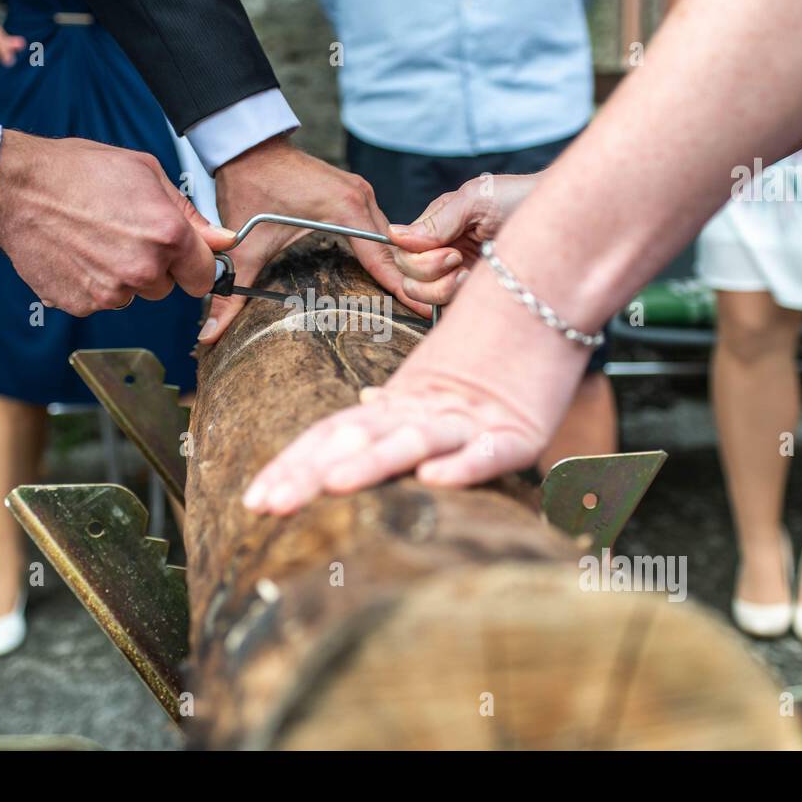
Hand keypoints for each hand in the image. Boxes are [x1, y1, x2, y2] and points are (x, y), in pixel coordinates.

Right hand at [0, 130, 235, 315]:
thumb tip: (224, 240)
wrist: (18, 188)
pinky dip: (92, 284)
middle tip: (123, 234)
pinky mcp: (82, 304)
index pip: (203, 277)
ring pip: (133, 295)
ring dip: (123, 276)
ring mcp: (111, 291)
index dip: (192, 265)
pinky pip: (101, 301)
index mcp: (168, 236)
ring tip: (96, 240)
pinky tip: (78, 253)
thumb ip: (189, 214)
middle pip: (166, 288)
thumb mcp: (146, 174)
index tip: (180, 256)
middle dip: (154, 267)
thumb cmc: (81, 172)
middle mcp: (143, 269)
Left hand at [199, 135, 428, 341]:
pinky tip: (388, 270)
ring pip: (388, 237)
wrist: (247, 147)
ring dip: (398, 263)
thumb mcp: (244, 248)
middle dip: (408, 279)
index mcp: (346, 210)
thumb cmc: (250, 188)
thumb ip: (231, 294)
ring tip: (413, 296)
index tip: (424, 309)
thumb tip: (211, 333)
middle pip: (393, 249)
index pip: (384, 259)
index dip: (403, 288)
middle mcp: (361, 198)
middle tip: (426, 310)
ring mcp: (361, 192)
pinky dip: (384, 248)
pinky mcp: (354, 192)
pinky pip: (377, 226)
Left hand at [242, 260, 592, 513]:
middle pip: (358, 439)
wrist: (546, 297)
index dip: (295, 464)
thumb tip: (362, 405)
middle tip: (267, 504)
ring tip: (333, 485)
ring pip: (412, 440)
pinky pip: (486, 452)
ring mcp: (468, 420)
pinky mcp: (518, 432)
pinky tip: (431, 480)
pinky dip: (462, 466)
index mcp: (399, 403)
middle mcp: (423, 411)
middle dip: (310, 472)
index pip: (334, 433)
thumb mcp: (437, 384)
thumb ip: (398, 404)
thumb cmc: (492, 352)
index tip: (255, 499)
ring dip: (371, 462)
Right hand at [387, 172, 540, 303]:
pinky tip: (476, 288)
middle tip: (461, 261)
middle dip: (430, 274)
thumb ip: (436, 221)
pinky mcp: (470, 294)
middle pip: (407, 277)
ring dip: (441, 291)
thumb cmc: (522, 200)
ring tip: (468, 277)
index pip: (402, 252)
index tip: (450, 252)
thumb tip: (395, 236)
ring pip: (421, 297)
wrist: (564, 221)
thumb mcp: (476, 200)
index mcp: (436, 226)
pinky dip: (455, 302)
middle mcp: (441, 250)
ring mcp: (454, 274)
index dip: (418, 260)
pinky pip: (445, 309)